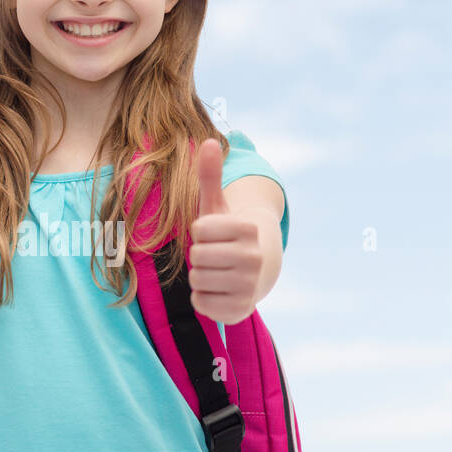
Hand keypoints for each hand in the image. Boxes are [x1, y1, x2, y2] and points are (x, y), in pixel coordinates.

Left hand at [188, 138, 264, 324]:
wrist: (252, 273)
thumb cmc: (224, 235)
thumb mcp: (215, 206)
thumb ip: (209, 177)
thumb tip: (208, 141)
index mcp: (248, 229)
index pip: (199, 230)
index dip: (199, 233)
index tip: (212, 235)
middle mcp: (254, 258)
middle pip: (197, 256)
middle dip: (198, 256)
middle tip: (213, 256)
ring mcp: (249, 286)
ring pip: (197, 279)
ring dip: (199, 276)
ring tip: (215, 272)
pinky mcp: (239, 310)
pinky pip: (201, 303)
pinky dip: (202, 298)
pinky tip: (217, 291)